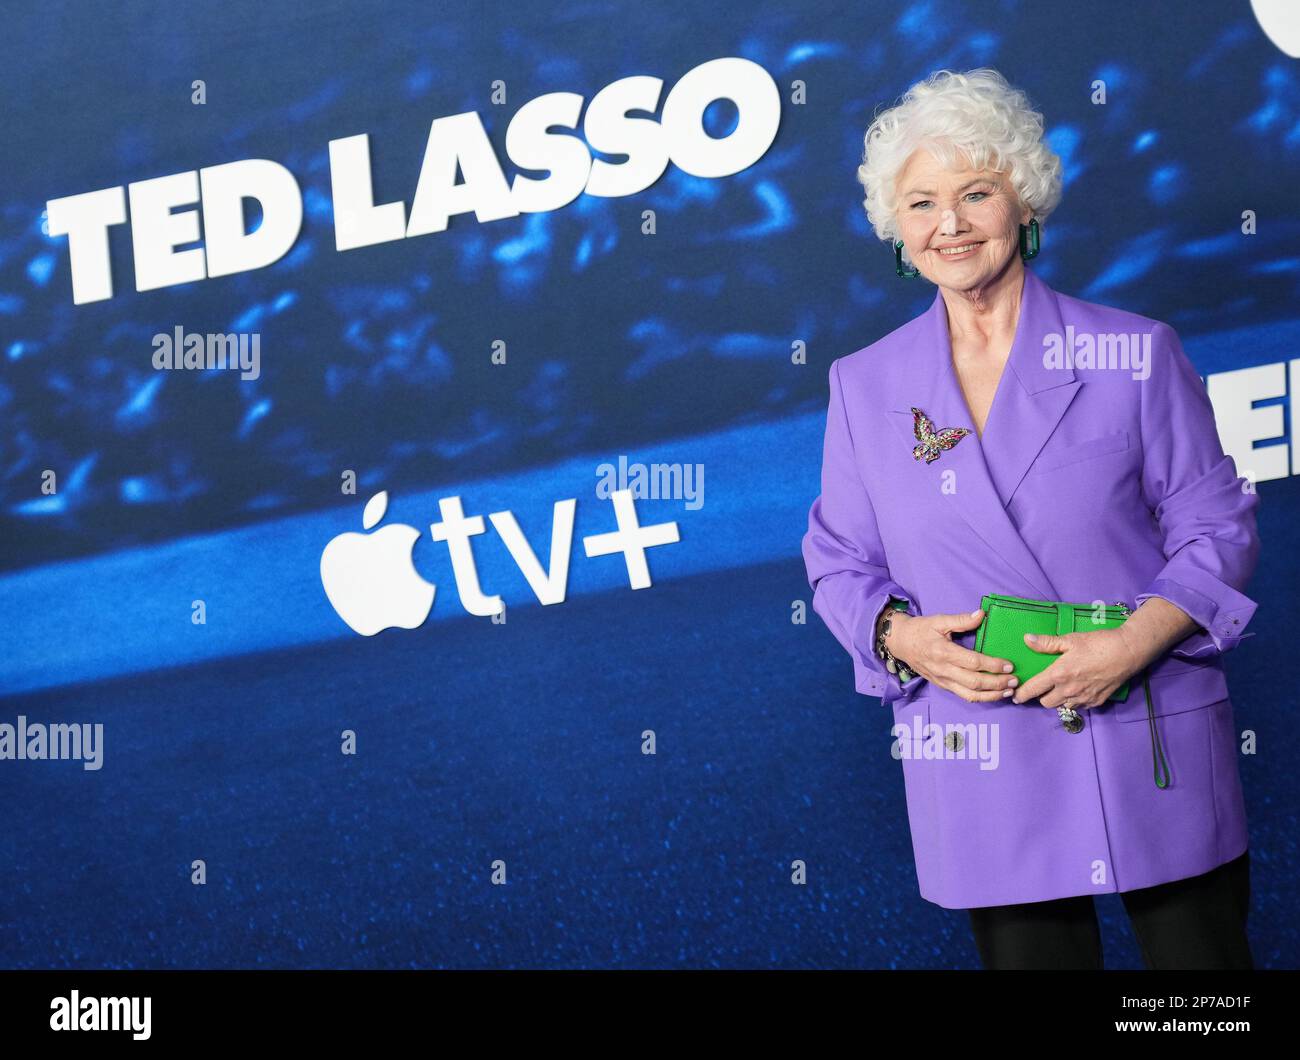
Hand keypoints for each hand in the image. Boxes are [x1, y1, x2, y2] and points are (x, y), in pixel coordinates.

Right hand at [883, 608, 1018, 702]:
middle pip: (974, 683)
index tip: (1009, 665)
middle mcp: (943, 670)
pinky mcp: (943, 686)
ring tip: (1008, 691)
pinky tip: (994, 694)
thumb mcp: (939, 620)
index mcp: (943, 652)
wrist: (900, 643)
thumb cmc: (921, 630)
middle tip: (1015, 680)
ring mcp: (943, 680)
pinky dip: (981, 698)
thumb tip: (981, 614)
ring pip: (970, 695)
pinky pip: (964, 696)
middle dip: (997, 683)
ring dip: (992, 696)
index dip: (993, 665)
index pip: (973, 662)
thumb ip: (961, 620)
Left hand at [1011, 627, 1145, 708]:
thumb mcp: (1070, 640)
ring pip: (1062, 707)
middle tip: (1043, 687)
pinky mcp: (1096, 702)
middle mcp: (1069, 690)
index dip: (1022, 695)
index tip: (1015, 697)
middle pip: (1046, 703)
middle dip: (1041, 696)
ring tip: (1060, 688)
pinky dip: (1074, 701)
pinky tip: (1078, 689)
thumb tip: (1027, 639)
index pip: (1034, 690)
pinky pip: (1079, 706)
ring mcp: (1084, 698)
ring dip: (1058, 700)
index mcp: (1059, 674)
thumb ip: (1047, 643)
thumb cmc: (1098, 643)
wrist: (1127, 652)